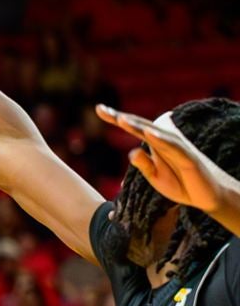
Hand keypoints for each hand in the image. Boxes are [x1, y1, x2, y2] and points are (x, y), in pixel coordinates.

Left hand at [96, 104, 228, 213]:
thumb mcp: (155, 177)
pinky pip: (174, 147)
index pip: (134, 129)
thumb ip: (144, 164)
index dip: (117, 119)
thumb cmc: (181, 184)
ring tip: (121, 119)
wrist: (206, 196)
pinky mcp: (188, 158)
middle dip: (122, 118)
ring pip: (156, 134)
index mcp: (155, 145)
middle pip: (142, 127)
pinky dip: (161, 140)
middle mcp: (165, 142)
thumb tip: (132, 152)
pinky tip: (149, 134)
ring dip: (138, 126)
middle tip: (101, 109)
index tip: (99, 109)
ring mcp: (178, 148)